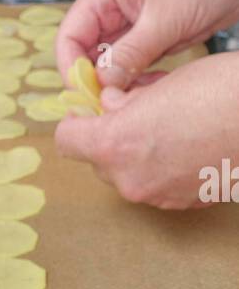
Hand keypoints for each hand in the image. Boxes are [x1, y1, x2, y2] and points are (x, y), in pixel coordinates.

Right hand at [55, 0, 238, 90]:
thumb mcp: (165, 18)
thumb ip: (130, 53)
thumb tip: (101, 84)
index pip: (69, 37)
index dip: (72, 69)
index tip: (88, 95)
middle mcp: (110, 9)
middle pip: (86, 55)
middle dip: (97, 81)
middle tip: (114, 104)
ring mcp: (130, 25)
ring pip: (109, 65)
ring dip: (120, 84)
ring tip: (139, 95)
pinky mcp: (149, 38)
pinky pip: (132, 67)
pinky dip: (138, 81)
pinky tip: (152, 87)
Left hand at [55, 52, 238, 209]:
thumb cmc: (220, 92)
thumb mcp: (161, 85)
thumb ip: (125, 101)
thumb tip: (109, 104)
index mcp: (115, 146)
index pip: (67, 140)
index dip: (77, 121)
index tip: (90, 109)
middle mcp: (130, 179)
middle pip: (97, 160)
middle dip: (110, 136)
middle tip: (135, 110)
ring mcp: (157, 196)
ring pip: (128, 173)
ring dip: (137, 153)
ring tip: (168, 125)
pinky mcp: (181, 203)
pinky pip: (156, 184)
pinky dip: (162, 166)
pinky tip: (187, 144)